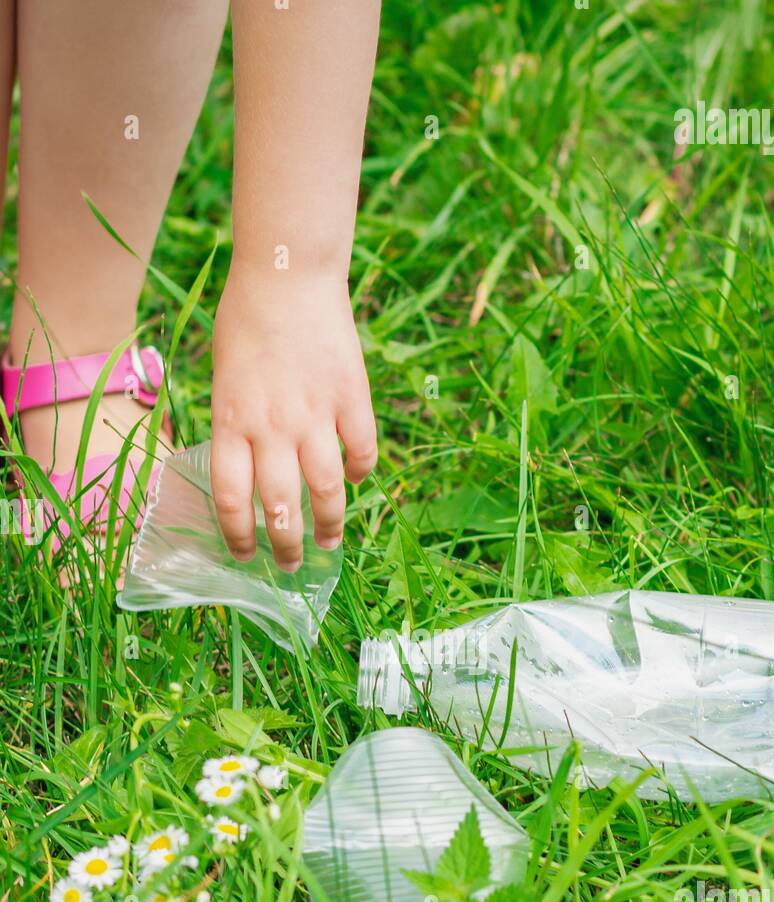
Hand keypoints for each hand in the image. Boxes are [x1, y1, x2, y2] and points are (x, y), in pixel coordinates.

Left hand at [210, 265, 376, 569]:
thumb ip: (236, 428)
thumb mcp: (223, 379)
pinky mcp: (351, 398)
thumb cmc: (246, 324)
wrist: (287, 276)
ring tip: (331, 542)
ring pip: (328, 491)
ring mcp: (315, 414)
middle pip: (281, 507)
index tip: (245, 556)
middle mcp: (273, 427)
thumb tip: (252, 477)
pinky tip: (357, 478)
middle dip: (286, 546)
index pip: (232, 499)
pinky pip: (362, 451)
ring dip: (330, 524)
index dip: (239, 536)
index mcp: (232, 422)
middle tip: (291, 564)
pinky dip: (361, 471)